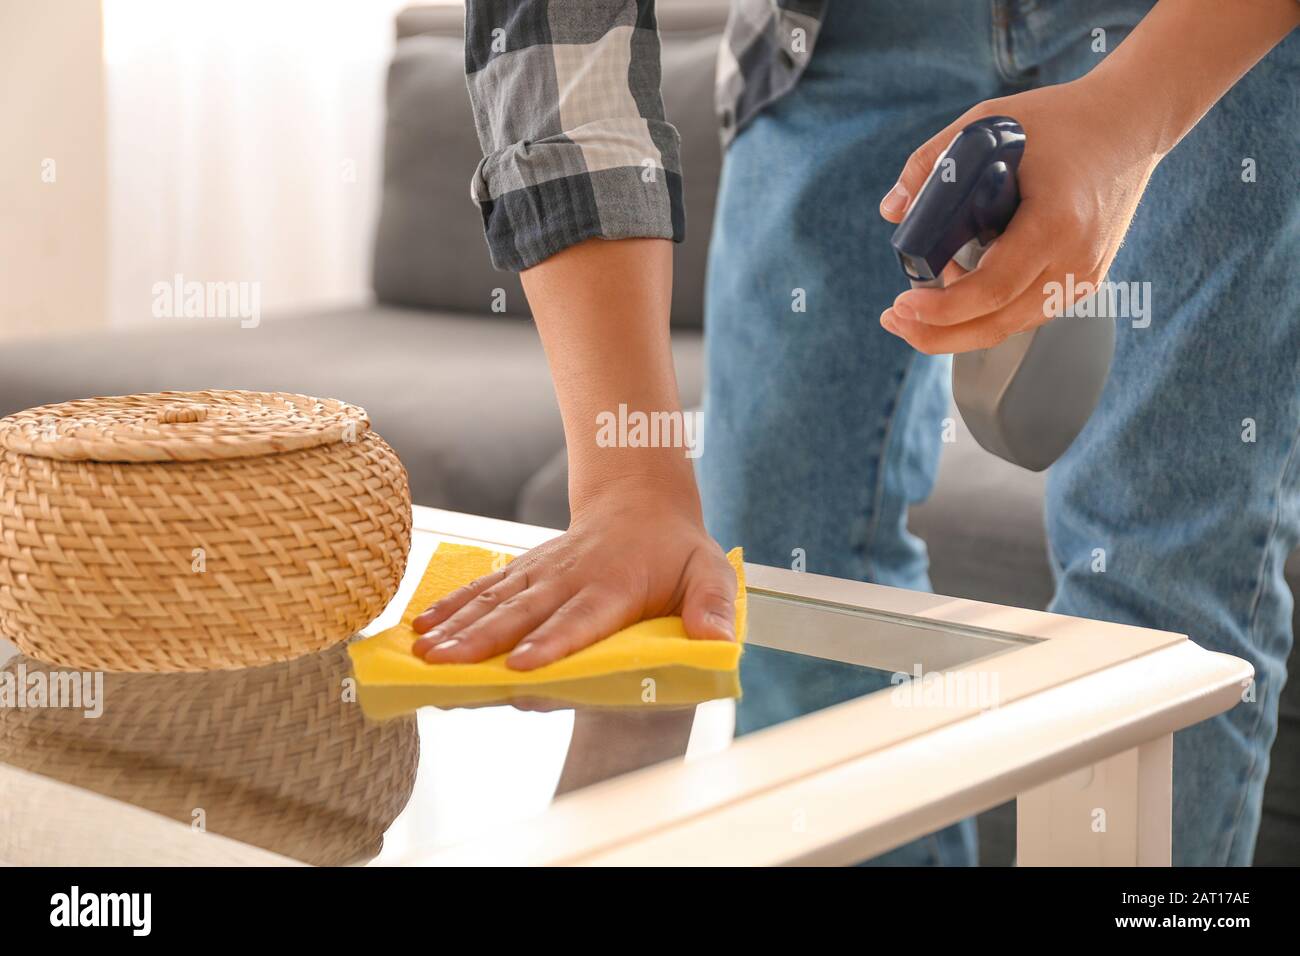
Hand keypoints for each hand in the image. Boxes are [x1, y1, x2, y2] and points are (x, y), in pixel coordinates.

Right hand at [410, 481, 736, 669]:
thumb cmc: (677, 550)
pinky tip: (421, 627)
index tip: (522, 667)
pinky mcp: (527, 569)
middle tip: (445, 665)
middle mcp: (571, 577)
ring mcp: (543, 571)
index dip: (551, 643)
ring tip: (421, 652)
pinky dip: (452, 605)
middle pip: (523, 613)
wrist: (641, 501)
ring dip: (457, 626)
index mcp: (614, 585)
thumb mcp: (711, 572)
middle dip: (482, 641)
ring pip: (495, 599)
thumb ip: (713, 606)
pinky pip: (485, 587)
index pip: (580, 618)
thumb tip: (717, 642)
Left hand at [877, 74, 1161, 353]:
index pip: (991, 289)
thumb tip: (891, 210)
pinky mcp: (1084, 281)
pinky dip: (987, 311)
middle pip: (997, 324)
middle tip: (894, 320)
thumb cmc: (1061, 121)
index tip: (901, 305)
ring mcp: (1085, 276)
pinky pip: (1025, 312)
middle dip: (937, 333)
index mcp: (1056, 222)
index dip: (941, 309)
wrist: (1130, 124)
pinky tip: (958, 288)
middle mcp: (1077, 259)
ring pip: (1010, 326)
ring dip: (958, 325)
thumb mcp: (989, 124)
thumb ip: (932, 162)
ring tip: (920, 299)